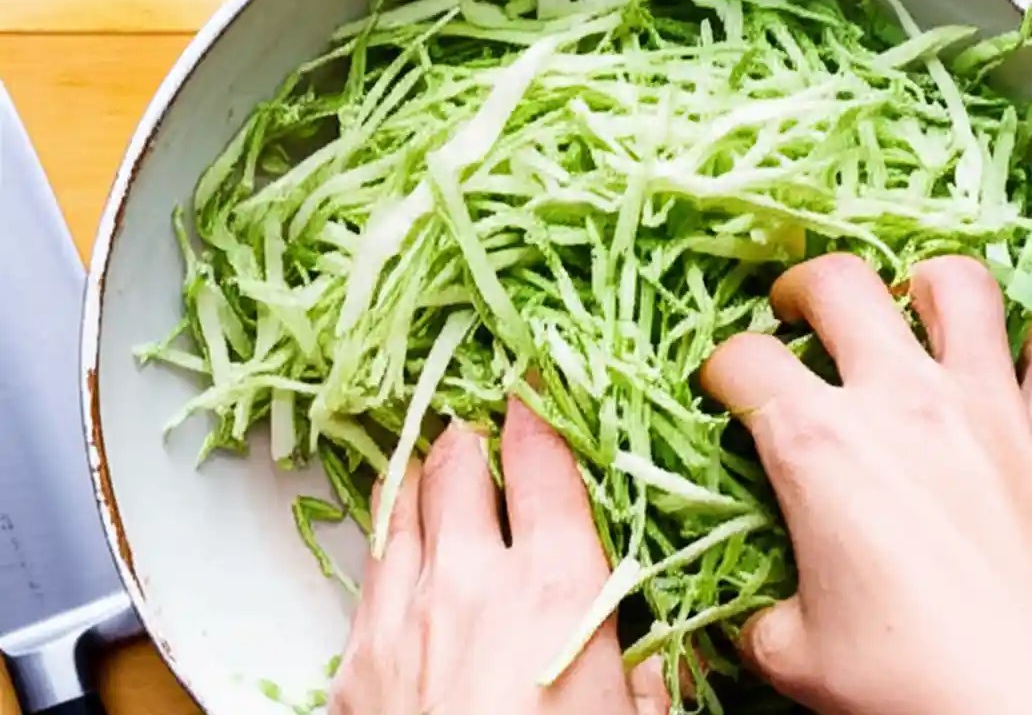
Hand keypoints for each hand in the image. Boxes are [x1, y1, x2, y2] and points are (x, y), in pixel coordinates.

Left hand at [329, 398, 668, 714]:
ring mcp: (401, 617)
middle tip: (483, 430)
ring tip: (435, 465)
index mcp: (555, 589)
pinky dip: (389, 545)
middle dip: (472, 436)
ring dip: (420, 475)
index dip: (536, 411)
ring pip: (398, 504)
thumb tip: (652, 654)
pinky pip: (369, 573)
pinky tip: (401, 547)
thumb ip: (643, 669)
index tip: (534, 385)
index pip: (540, 460)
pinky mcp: (355, 660)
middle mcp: (470, 584)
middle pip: (457, 464)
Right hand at [702, 254, 1031, 714]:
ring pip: (959, 287)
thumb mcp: (800, 656)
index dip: (720, 366)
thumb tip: (762, 618)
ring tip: (909, 303)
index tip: (725, 386)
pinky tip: (1018, 358)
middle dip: (804, 286)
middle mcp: (902, 402)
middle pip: (840, 285)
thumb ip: (765, 619)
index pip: (744, 361)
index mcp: (820, 444)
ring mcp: (989, 407)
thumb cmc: (916, 682)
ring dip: (923, 284)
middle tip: (798, 309)